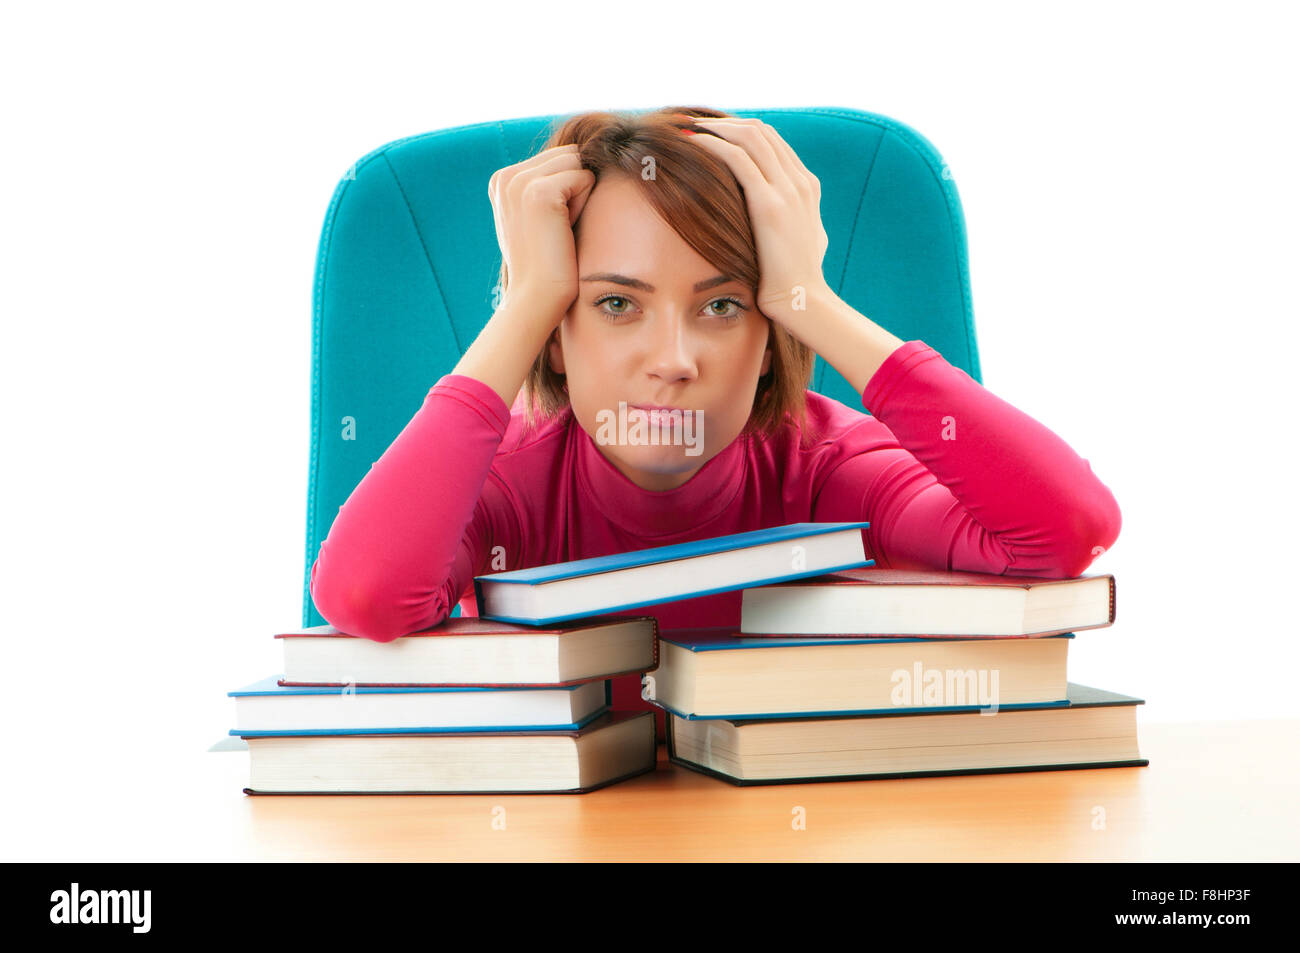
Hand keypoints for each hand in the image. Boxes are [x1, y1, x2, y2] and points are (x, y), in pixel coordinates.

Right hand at [487, 144, 595, 322]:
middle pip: (570, 156)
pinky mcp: (539, 193)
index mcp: (502, 179)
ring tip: (560, 229)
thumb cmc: (544, 263)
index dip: (566, 191)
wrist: (536, 297)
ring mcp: (520, 183)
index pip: (559, 158)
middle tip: (558, 228)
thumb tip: (577, 158)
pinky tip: (565, 230)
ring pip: (577, 164)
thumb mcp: (534, 217)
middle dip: (574, 188)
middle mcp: (506, 176)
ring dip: (580, 196)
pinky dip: (584, 204)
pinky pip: (584, 178)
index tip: (548, 225)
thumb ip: (542, 186)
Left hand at [683, 117, 832, 333]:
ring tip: (688, 129)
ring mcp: (788, 190)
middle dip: (725, 123)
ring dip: (715, 128)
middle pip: (761, 131)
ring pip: (750, 136)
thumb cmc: (793, 282)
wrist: (802, 302)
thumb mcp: (799, 242)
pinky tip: (691, 145)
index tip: (712, 133)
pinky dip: (713, 145)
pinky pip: (738, 158)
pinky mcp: (769, 204)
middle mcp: (800, 181)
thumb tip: (775, 220)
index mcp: (807, 187)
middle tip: (694, 125)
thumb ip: (790, 221)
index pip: (772, 141)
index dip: (740, 130)